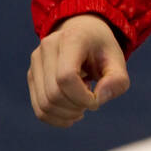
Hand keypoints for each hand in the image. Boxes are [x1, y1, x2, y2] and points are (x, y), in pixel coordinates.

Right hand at [28, 13, 129, 127]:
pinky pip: (39, 108)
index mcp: (71, 38)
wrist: (84, 33)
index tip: (97, 100)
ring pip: (44, 105)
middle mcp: (48, 46)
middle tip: (91, 102)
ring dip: (67, 115)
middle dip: (76, 107)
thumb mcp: (118, 61)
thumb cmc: (102, 49)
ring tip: (82, 105)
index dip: (82, 97)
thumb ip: (117, 81)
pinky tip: (72, 112)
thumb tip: (98, 100)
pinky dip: (56, 118)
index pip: (66, 77)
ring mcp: (36, 61)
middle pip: (54, 94)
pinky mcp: (32, 74)